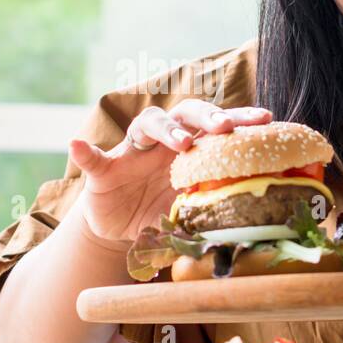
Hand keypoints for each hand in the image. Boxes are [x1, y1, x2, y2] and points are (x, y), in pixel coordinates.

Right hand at [67, 100, 272, 244]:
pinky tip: (76, 146)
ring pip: (148, 123)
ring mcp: (133, 151)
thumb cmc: (159, 214)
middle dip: (207, 116)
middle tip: (225, 127)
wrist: (120, 229)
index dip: (239, 119)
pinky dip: (84, 151)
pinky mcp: (102, 169)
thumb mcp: (189, 214)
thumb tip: (256, 225)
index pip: (216, 126)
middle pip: (187, 113)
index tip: (265, 120)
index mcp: (190, 149)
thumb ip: (213, 212)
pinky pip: (92, 157)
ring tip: (179, 142)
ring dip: (165, 128)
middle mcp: (164, 142)